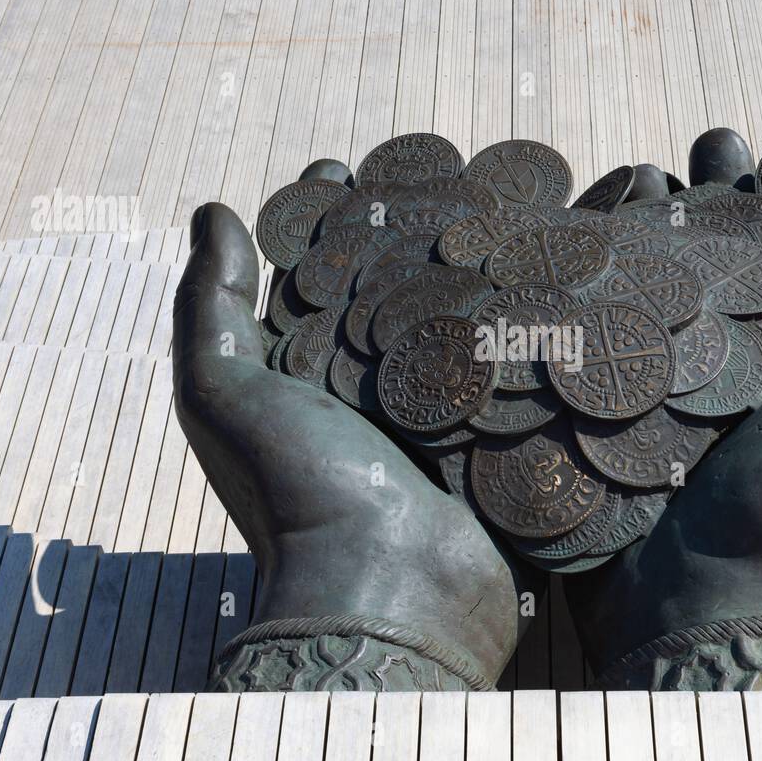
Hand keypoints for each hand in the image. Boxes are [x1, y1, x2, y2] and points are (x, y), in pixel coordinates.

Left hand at [172, 202, 538, 687]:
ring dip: (476, 266)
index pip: (312, 273)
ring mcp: (436, 414)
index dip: (320, 217)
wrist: (391, 595)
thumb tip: (210, 209)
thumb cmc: (298, 492)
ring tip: (501, 206)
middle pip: (388, 287)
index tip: (344, 165)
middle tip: (439, 173)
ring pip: (456, 320)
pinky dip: (527, 324)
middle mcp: (368, 388)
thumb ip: (210, 306)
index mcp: (304, 373)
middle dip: (407, 228)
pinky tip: (551, 275)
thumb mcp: (226, 395)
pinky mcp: (494, 438)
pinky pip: (510, 368)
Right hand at [565, 190, 761, 676]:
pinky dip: (577, 290)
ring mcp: (666, 388)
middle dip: (698, 201)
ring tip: (619, 191)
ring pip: (646, 287)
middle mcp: (738, 365)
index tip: (750, 150)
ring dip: (633, 234)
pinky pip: (589, 335)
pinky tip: (560, 249)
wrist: (704, 603)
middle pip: (714, 260)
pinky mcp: (605, 413)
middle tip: (678, 163)